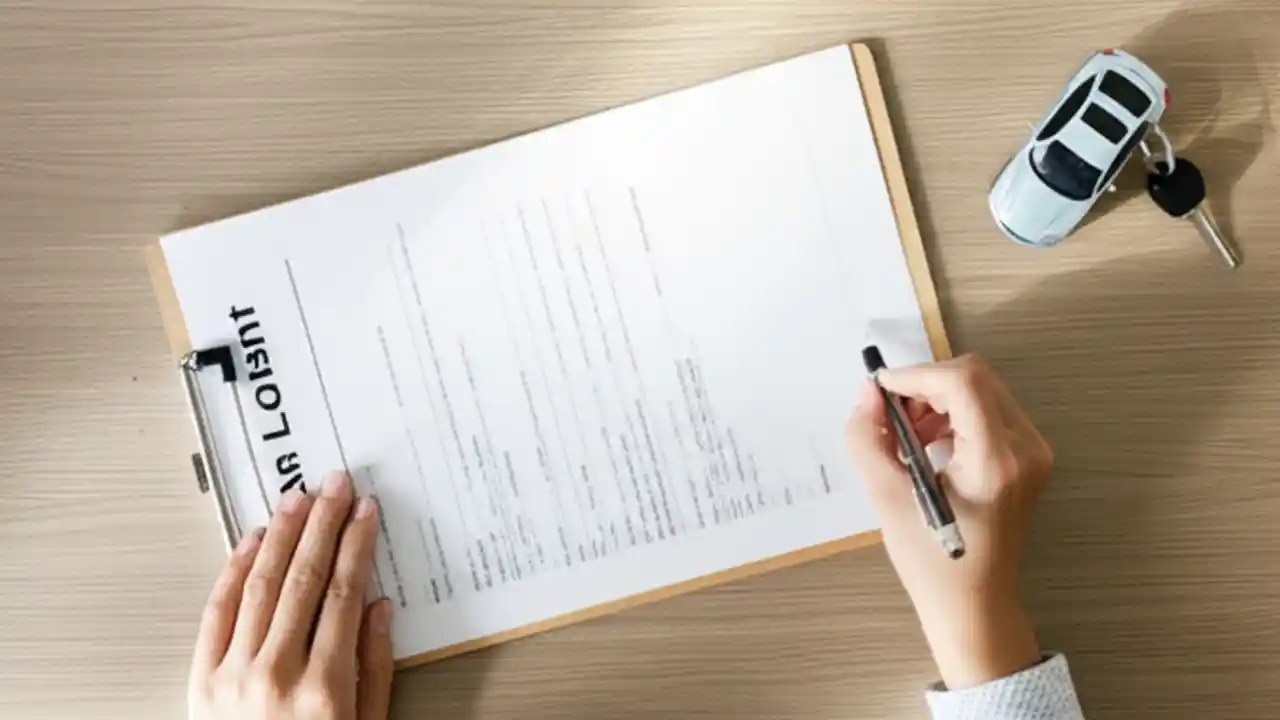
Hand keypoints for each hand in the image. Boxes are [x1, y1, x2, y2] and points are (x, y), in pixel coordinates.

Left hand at [188, 471, 394, 719]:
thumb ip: (375, 667)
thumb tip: (376, 606)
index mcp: (324, 687)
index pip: (343, 593)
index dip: (357, 544)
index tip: (365, 510)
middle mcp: (276, 675)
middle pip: (304, 578)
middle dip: (323, 524)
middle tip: (335, 484)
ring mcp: (233, 676)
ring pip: (259, 585)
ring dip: (281, 535)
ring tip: (297, 499)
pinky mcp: (201, 681)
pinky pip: (217, 612)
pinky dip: (235, 571)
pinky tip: (253, 542)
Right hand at [845, 354, 1052, 688]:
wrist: (975, 605)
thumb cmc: (933, 564)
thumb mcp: (888, 500)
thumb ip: (869, 440)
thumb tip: (868, 395)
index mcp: (995, 462)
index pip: (962, 383)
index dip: (915, 375)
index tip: (880, 389)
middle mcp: (1025, 449)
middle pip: (974, 377)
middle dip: (924, 385)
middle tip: (889, 415)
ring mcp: (1032, 452)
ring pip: (981, 389)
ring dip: (937, 399)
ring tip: (905, 436)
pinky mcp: (1027, 457)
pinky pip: (988, 411)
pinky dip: (952, 414)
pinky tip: (927, 445)